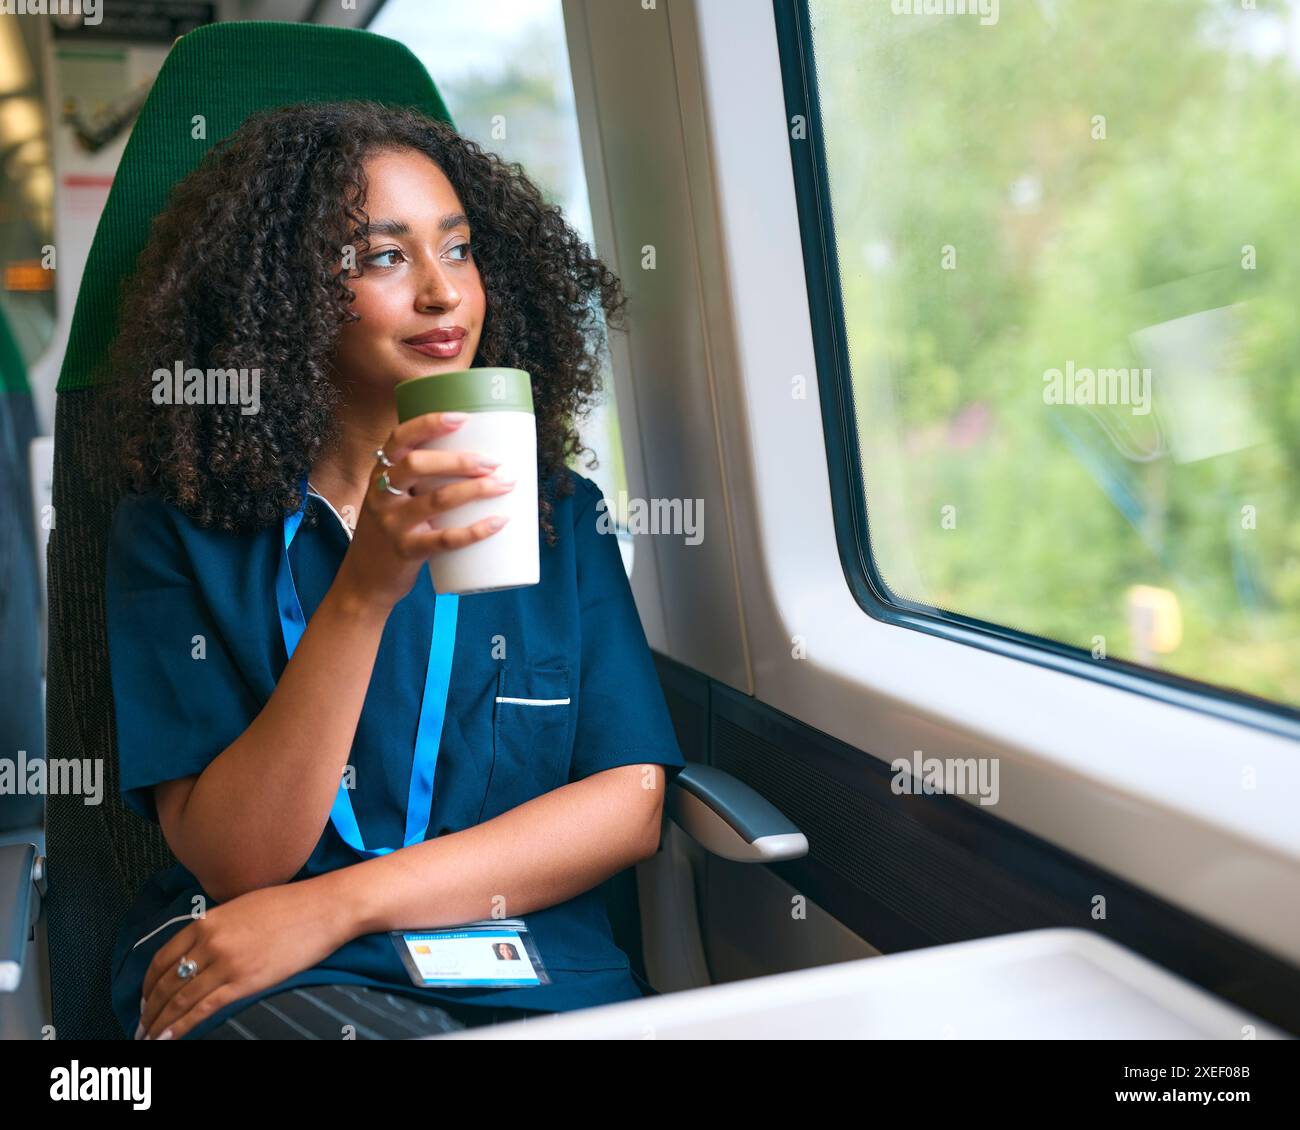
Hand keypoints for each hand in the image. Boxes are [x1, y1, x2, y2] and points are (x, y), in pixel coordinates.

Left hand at [136, 878, 353, 1039]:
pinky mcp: (244, 981)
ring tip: (150, 1038)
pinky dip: (181, 1026)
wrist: (323, 908)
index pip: (162, 958)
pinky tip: (170, 1037)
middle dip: (149, 1009)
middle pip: (166, 982)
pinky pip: (203, 1009)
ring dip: (160, 1022)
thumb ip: (217, 926)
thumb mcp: (242, 906)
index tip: (144, 999)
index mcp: (206, 921)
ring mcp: (226, 963)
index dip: (148, 984)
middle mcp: (210, 942)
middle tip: (141, 1026)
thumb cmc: (290, 904)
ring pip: (180, 1000)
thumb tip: (202, 948)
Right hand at [331, 411, 516, 613]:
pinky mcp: (407, 551)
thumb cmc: (391, 531)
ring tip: (505, 484)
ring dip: (476, 489)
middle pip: (418, 464)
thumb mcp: (394, 498)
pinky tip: (499, 522)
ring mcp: (393, 524)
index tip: (463, 417)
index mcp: (381, 474)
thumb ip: (423, 480)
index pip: (399, 439)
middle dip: (460, 460)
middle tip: (494, 462)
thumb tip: (480, 460)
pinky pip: (445, 540)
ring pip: (436, 499)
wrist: (364, 580)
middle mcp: (382, 495)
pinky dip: (475, 530)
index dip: (429, 424)